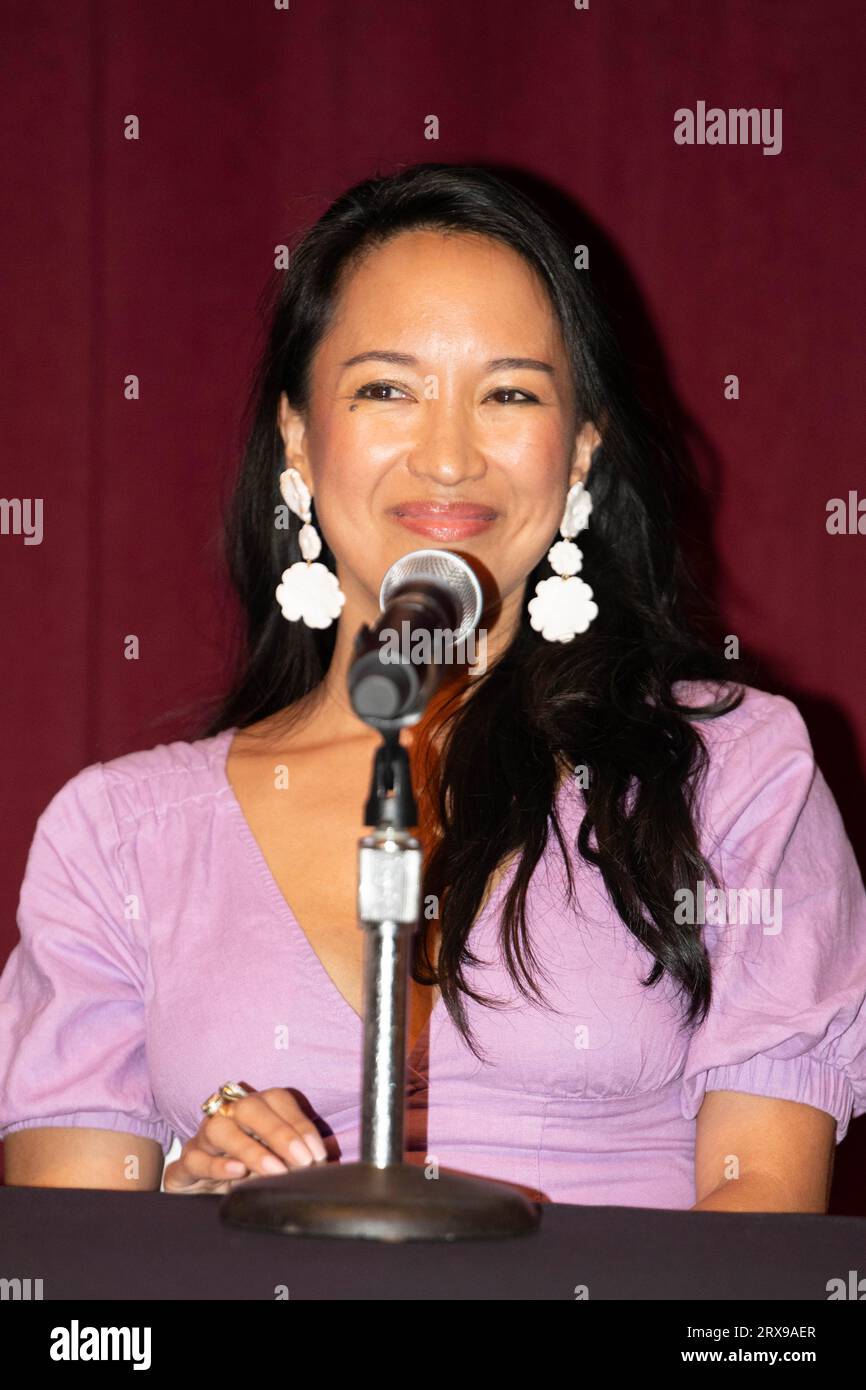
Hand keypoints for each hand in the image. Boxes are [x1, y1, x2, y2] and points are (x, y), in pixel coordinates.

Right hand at [163, 1085, 328, 1193]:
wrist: (203, 1198)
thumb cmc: (248, 1175)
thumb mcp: (279, 1163)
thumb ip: (302, 1157)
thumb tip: (331, 1155)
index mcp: (254, 1110)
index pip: (278, 1100)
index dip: (299, 1123)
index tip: (317, 1152)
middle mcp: (228, 1117)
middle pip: (250, 1107)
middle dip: (279, 1132)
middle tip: (301, 1160)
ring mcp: (203, 1139)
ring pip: (219, 1128)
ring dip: (249, 1148)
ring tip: (274, 1170)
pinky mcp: (184, 1166)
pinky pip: (194, 1158)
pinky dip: (215, 1165)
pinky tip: (236, 1173)